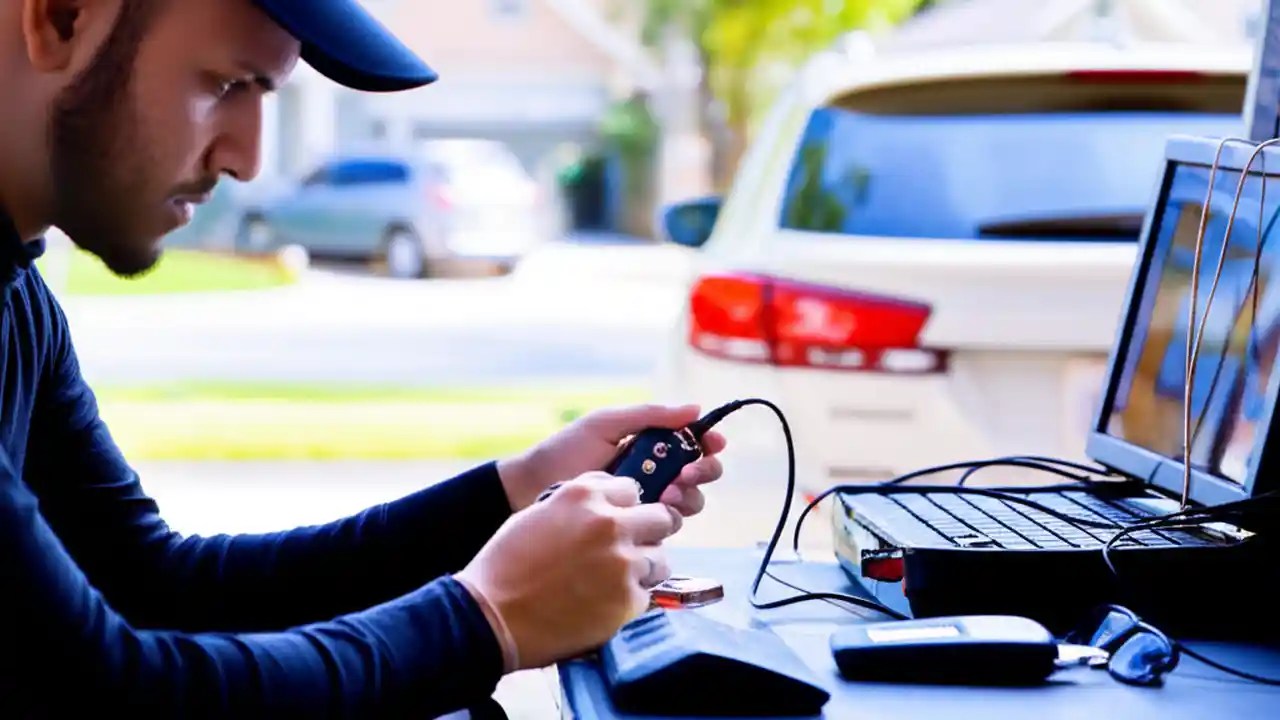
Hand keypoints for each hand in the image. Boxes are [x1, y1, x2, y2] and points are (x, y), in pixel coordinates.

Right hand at [455, 472, 677, 669]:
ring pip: (660, 559)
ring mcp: (623, 563)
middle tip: (630, 548)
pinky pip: (647, 594)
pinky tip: (604, 603)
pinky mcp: (628, 601)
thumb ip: (579, 502)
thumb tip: (609, 503)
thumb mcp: (539, 512)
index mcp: (585, 496)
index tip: (616, 520)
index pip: (632, 489)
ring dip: (643, 568)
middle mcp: (611, 524)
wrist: (492, 616)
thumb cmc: (506, 564)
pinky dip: (630, 600)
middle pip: (661, 519)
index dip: (624, 507)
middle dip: (648, 531)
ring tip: (615, 580)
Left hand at [497, 404, 726, 514]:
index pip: (692, 442)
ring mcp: (646, 502)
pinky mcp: (636, 528)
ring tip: (666, 494)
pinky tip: (652, 515)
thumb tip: (695, 408)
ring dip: (688, 496)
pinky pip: (666, 527)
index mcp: (649, 443)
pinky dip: (668, 520)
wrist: (530, 490)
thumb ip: (649, 415)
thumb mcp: (605, 425)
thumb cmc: (564, 451)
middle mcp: (654, 473)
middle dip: (703, 471)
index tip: (712, 444)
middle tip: (686, 474)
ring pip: (689, 502)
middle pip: (700, 473)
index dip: (709, 443)